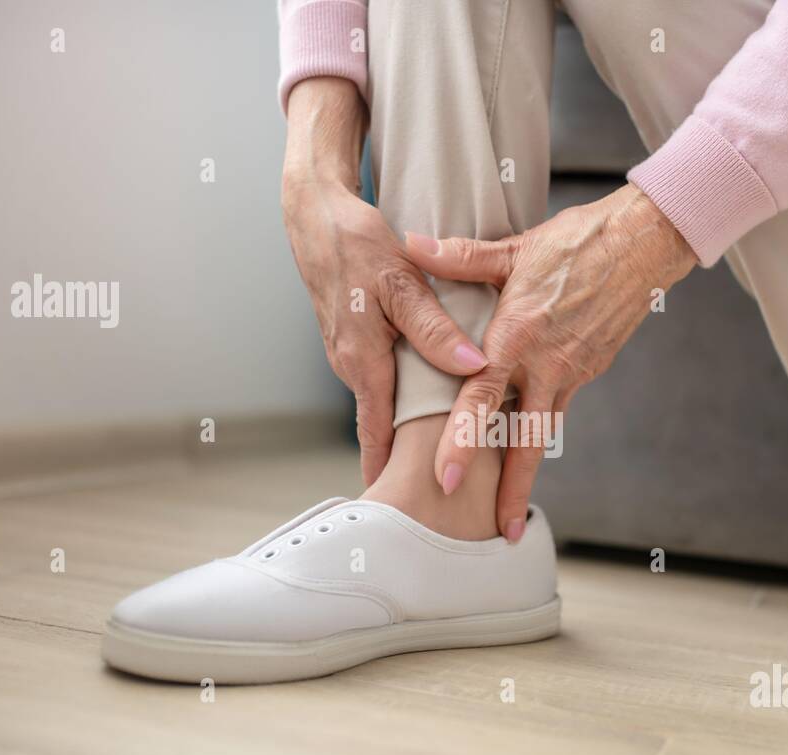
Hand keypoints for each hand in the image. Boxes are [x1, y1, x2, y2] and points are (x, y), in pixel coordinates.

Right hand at [282, 78, 487, 484]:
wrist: (314, 214)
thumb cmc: (355, 243)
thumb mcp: (402, 283)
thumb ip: (436, 329)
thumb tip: (473, 366)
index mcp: (363, 361)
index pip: (378, 433)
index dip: (390, 470)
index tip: (400, 507)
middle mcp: (352, 365)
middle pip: (382, 423)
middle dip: (404, 457)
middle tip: (435, 490)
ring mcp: (350, 352)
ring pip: (384, 398)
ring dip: (406, 424)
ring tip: (439, 452)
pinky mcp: (354, 337)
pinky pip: (382, 374)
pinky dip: (403, 391)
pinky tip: (428, 394)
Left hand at [404, 183, 695, 540]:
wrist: (645, 243)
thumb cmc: (579, 240)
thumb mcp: (516, 247)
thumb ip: (460, 258)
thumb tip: (411, 246)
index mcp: (521, 334)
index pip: (483, 396)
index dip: (463, 439)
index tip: (446, 477)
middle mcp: (547, 363)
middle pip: (524, 438)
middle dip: (511, 488)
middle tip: (498, 530)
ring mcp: (572, 370)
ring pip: (543, 432)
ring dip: (527, 475)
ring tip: (511, 514)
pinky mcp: (588, 369)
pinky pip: (556, 407)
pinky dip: (538, 432)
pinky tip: (521, 451)